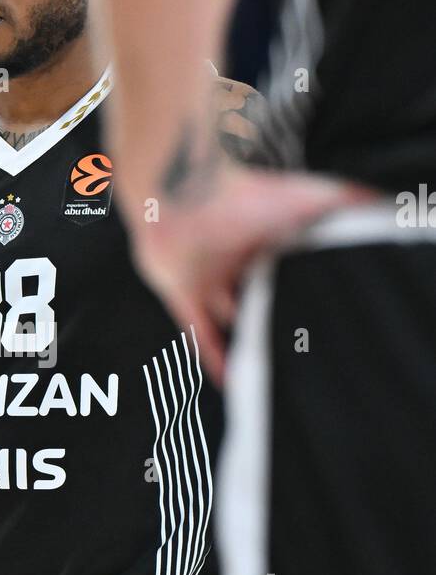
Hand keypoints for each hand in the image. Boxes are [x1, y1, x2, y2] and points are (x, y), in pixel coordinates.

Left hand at [127, 166, 377, 384]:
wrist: (183, 191)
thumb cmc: (247, 190)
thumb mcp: (308, 197)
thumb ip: (349, 202)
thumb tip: (393, 207)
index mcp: (268, 238)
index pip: (293, 272)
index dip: (309, 291)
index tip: (332, 318)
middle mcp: (238, 258)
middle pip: (264, 296)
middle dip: (281, 317)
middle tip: (306, 351)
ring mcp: (209, 276)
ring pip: (234, 317)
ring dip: (250, 341)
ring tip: (275, 373)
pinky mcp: (182, 293)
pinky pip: (199, 333)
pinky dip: (214, 357)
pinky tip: (231, 383)